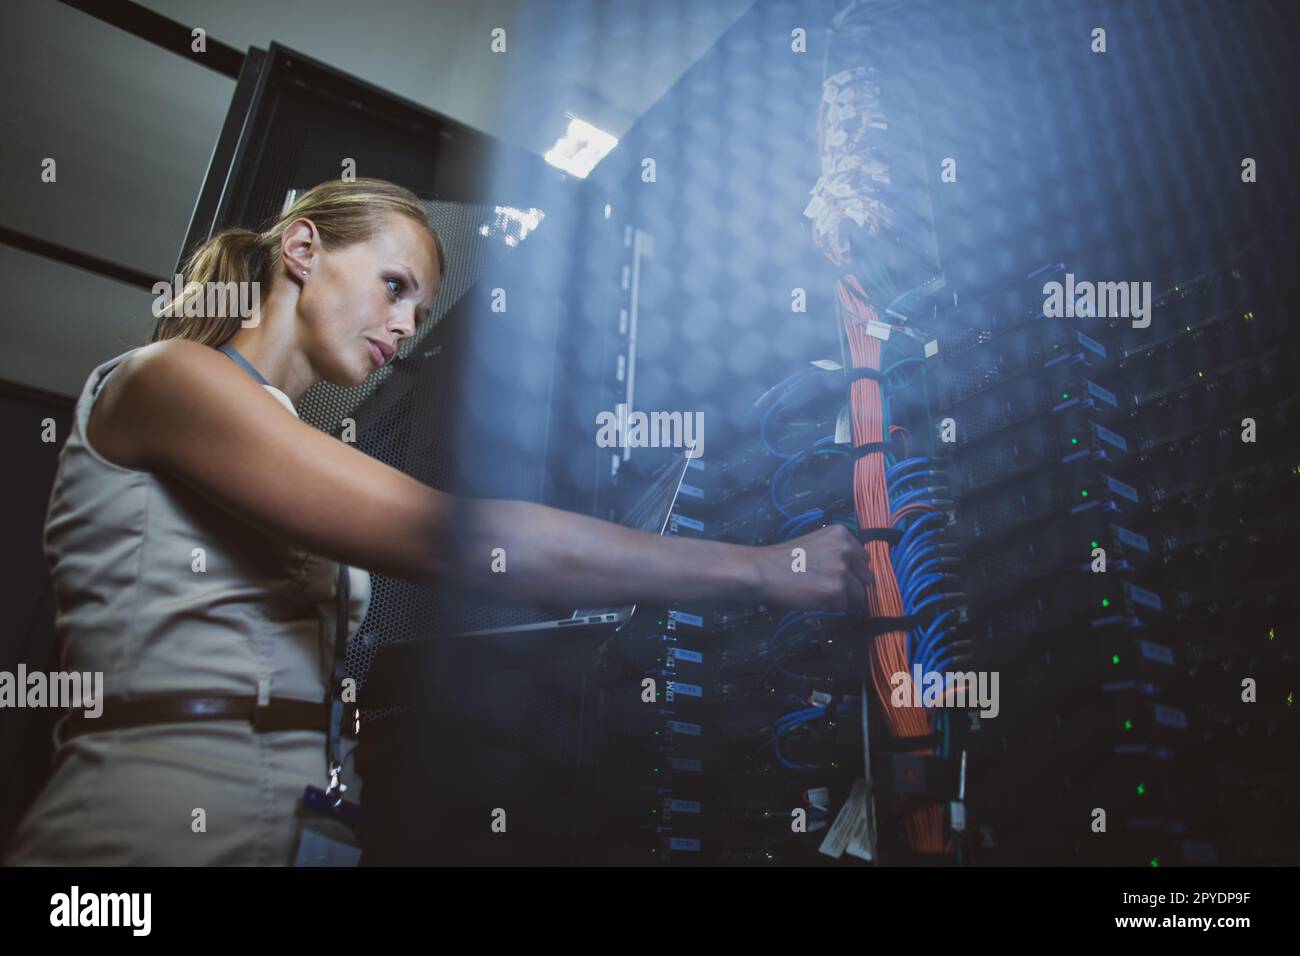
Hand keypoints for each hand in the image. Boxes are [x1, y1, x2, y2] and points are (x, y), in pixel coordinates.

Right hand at [754, 524, 872, 611]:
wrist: (763, 571)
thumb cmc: (783, 558)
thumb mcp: (815, 543)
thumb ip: (836, 552)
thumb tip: (853, 570)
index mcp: (842, 534)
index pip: (863, 559)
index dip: (852, 571)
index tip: (838, 576)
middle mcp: (846, 549)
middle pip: (866, 576)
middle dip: (853, 585)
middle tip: (830, 588)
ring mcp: (842, 570)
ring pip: (858, 594)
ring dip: (844, 598)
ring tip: (820, 594)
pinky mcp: (837, 591)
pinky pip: (845, 607)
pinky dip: (832, 607)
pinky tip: (814, 599)